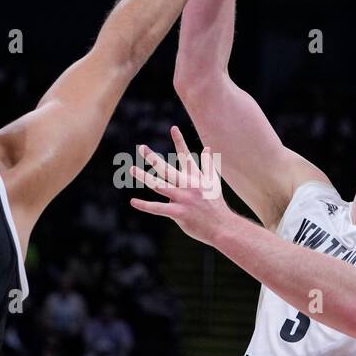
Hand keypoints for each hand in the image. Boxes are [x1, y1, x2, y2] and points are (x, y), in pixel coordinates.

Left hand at [129, 125, 233, 244]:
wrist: (222, 227)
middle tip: (141, 147)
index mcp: (196, 178)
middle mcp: (188, 185)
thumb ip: (208, 165)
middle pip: (167, 169)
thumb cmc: (216, 205)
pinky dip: (145, 205)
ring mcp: (183, 199)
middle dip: (154, 158)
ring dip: (145, 177)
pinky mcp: (179, 213)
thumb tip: (206, 148)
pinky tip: (133, 201)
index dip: (180, 141)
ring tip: (132, 169)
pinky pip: (158, 208)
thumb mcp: (214, 183)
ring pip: (159, 186)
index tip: (173, 128)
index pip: (186, 156)